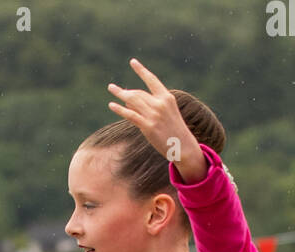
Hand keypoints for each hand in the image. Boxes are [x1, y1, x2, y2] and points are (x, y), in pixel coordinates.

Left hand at [107, 59, 203, 180]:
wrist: (183, 146)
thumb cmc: (174, 131)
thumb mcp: (166, 114)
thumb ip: (151, 106)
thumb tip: (129, 101)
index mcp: (167, 98)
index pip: (152, 80)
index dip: (141, 70)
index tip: (132, 62)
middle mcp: (160, 103)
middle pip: (138, 93)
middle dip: (125, 91)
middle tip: (112, 88)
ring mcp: (154, 115)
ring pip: (133, 101)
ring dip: (120, 94)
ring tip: (111, 89)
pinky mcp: (148, 126)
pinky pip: (130, 115)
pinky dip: (120, 109)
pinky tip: (111, 105)